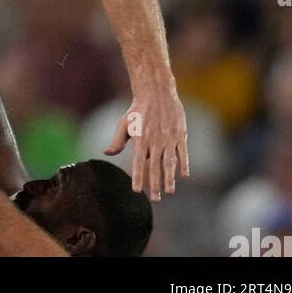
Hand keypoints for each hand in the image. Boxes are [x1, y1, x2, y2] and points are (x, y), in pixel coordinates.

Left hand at [104, 87, 188, 201]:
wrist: (156, 91)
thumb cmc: (138, 110)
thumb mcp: (124, 123)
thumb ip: (118, 140)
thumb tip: (107, 153)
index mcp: (140, 138)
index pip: (138, 162)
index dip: (138, 177)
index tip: (137, 191)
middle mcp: (155, 140)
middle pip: (155, 166)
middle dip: (155, 184)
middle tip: (155, 200)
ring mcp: (169, 138)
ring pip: (170, 162)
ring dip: (170, 178)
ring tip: (169, 191)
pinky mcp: (180, 134)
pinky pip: (183, 152)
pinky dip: (184, 164)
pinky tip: (184, 176)